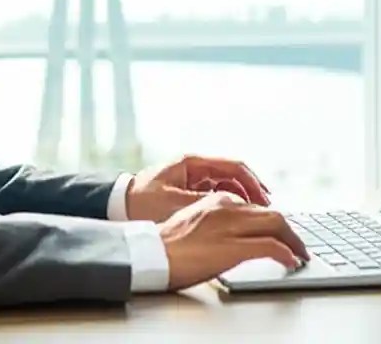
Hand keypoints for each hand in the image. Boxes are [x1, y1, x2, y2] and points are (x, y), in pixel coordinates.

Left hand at [126, 154, 272, 222]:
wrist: (115, 206)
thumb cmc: (140, 203)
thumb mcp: (175, 203)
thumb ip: (205, 202)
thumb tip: (234, 207)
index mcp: (192, 162)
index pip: (234, 167)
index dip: (254, 182)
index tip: (265, 199)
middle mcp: (194, 167)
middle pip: (233, 175)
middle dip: (251, 192)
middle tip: (265, 210)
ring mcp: (192, 178)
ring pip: (226, 186)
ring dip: (241, 199)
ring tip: (253, 217)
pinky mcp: (187, 190)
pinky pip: (215, 194)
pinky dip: (227, 204)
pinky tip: (234, 219)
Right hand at [157, 191, 309, 289]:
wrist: (150, 254)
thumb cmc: (167, 245)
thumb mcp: (195, 222)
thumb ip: (216, 222)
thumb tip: (234, 236)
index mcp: (217, 199)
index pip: (256, 207)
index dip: (273, 222)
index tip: (281, 233)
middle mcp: (228, 207)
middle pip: (272, 214)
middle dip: (290, 231)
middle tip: (298, 245)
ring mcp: (231, 226)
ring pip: (276, 225)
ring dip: (293, 241)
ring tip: (300, 254)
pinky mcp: (233, 247)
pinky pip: (271, 247)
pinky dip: (286, 253)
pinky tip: (291, 261)